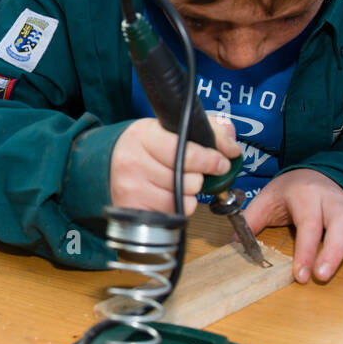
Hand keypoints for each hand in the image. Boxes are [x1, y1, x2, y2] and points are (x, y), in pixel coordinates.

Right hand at [109, 116, 240, 214]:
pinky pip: (172, 213)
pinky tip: (168, 195)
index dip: (209, 160)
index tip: (221, 162)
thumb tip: (232, 147)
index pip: (184, 152)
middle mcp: (133, 161)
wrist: (110, 162)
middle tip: (193, 172)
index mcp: (144, 135)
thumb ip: (208, 130)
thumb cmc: (147, 146)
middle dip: (199, 177)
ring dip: (190, 194)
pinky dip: (178, 208)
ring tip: (178, 183)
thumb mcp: (172, 129)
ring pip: (182, 199)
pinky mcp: (132, 208)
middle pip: (187, 179)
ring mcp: (130, 187)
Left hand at [242, 167, 342, 281]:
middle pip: (340, 223)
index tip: (301, 275)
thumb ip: (250, 222)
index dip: (305, 250)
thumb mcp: (266, 200)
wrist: (313, 172)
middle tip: (324, 275)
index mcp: (305, 196)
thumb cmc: (289, 192)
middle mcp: (333, 199)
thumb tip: (230, 246)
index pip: (308, 224)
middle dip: (334, 250)